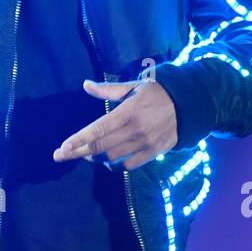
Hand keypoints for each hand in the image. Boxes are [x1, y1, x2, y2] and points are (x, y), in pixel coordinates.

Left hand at [52, 79, 177, 171]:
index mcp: (129, 111)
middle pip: (100, 146)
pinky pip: (130, 165)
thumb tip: (86, 85)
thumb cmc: (158, 92)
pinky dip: (116, 164)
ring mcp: (146, 143)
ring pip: (113, 157)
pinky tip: (108, 159)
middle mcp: (136, 129)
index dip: (78, 140)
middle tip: (60, 155)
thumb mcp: (134, 86)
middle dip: (77, 152)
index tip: (62, 148)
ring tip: (86, 153)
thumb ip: (108, 90)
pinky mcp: (155, 152)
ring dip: (96, 157)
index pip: (98, 129)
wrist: (191, 104)